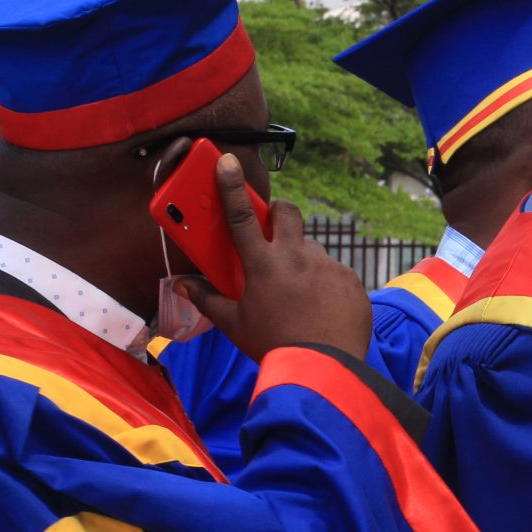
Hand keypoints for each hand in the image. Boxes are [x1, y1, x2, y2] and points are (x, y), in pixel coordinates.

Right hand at [179, 152, 371, 361]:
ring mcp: (328, 267)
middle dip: (278, 213)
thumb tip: (180, 284)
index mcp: (263, 265)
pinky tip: (322, 310)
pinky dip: (326, 286)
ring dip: (303, 260)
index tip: (226, 160)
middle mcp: (297, 257)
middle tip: (273, 232)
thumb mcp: (235, 325)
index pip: (240, 216)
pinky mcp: (352, 281)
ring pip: (312, 248)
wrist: (326, 370)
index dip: (231, 185)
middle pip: (287, 212)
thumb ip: (208, 300)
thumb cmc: (274, 347)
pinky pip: (335, 274)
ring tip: (300, 294)